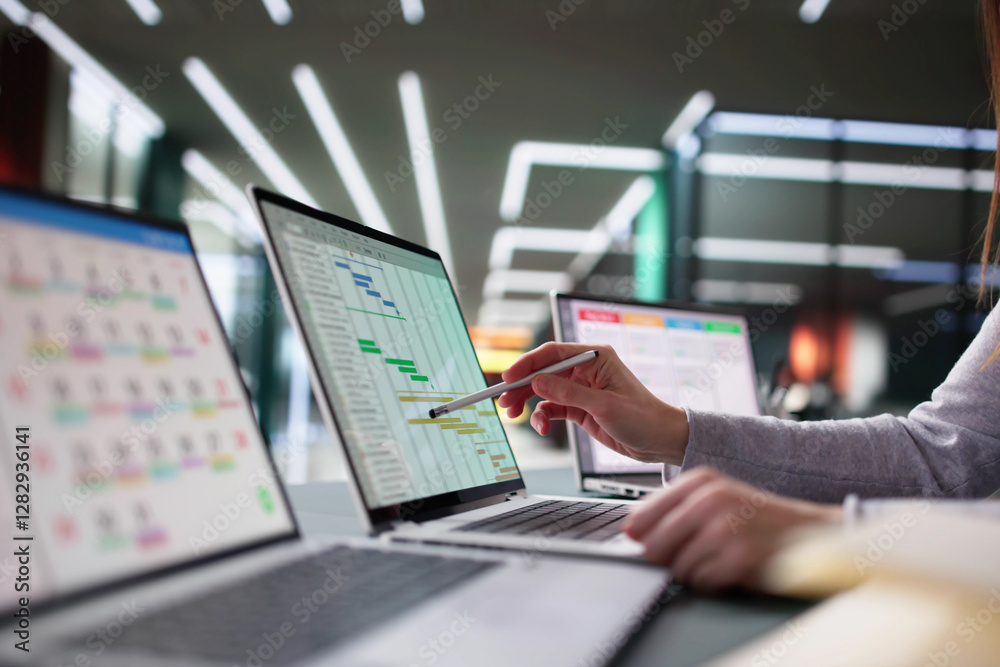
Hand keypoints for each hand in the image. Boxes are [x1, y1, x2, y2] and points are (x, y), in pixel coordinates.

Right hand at [497, 342, 688, 464]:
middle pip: (543, 372)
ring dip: (528, 402)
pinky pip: (553, 408)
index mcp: (595, 357)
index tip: (509, 376)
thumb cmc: (642, 417)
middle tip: (504, 401)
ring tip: (515, 416)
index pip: (553, 354)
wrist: (659, 440)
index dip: (528, 363)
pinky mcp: (580, 407)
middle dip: (522, 386)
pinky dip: (543, 417)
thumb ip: (569, 393)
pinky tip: (543, 427)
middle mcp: (586, 369)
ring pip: (544, 390)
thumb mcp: (604, 405)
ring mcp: (582, 388)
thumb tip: (538, 381)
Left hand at [624, 468, 842, 591]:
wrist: (809, 531)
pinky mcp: (739, 557)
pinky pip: (702, 582)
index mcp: (700, 482)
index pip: (643, 515)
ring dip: (694, 572)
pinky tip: (729, 569)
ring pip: (677, 567)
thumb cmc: (758, 517)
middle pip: (655, 545)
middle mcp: (709, 500)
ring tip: (717, 559)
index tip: (640, 543)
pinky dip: (712, 582)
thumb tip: (632, 532)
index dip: (640, 536)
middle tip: (688, 556)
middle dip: (666, 559)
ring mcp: (725, 528)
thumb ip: (675, 509)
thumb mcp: (716, 498)